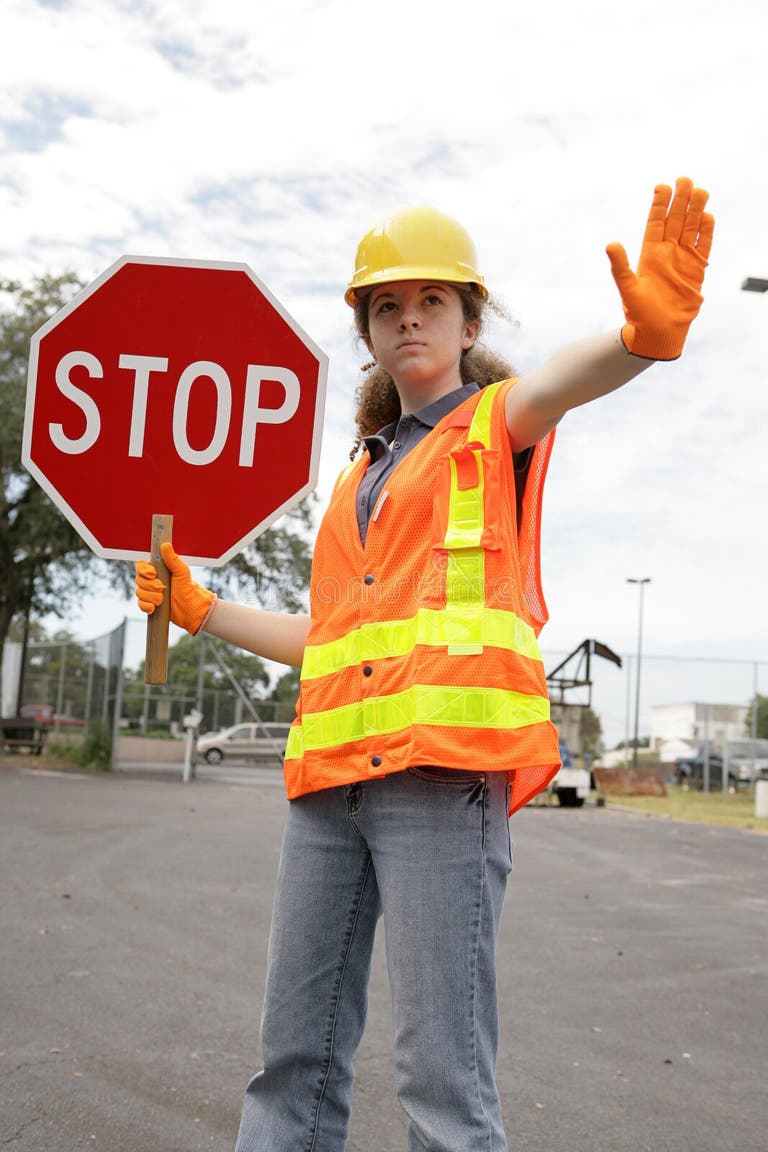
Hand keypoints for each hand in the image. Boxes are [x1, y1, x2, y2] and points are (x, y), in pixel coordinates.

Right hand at [135, 541, 215, 634]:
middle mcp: (151, 581)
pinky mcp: (149, 605)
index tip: (153, 574)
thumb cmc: (188, 589)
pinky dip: (148, 606)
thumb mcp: (182, 572)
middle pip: (138, 580)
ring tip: (164, 599)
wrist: (191, 609)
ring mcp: (149, 593)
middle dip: (151, 585)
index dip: (144, 570)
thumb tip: (165, 545)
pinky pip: (140, 605)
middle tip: (163, 588)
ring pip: (139, 592)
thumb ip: (172, 559)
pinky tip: (156, 607)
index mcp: (158, 570)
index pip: (141, 565)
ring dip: (152, 597)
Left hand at [606, 177, 713, 359]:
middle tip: (684, 180)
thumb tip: (610, 244)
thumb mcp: (627, 288)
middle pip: (675, 220)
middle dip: (680, 201)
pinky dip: (706, 232)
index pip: (655, 223)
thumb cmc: (639, 313)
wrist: (658, 331)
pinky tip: (707, 216)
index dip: (659, 206)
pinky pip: (703, 246)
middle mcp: (667, 253)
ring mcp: (683, 259)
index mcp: (649, 254)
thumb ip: (620, 267)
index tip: (662, 187)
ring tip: (699, 190)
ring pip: (690, 228)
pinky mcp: (697, 269)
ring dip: (695, 210)